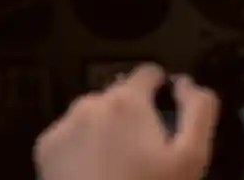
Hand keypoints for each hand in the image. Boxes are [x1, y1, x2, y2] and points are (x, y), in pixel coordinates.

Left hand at [35, 63, 219, 179]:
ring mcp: (63, 125)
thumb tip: (185, 83)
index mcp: (127, 100)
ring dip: (106, 128)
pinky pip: (71, 133)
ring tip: (116, 164)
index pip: (148, 72)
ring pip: (93, 114)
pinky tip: (92, 172)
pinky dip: (82, 145)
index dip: (161, 90)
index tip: (165, 116)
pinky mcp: (44, 148)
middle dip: (133, 114)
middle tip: (143, 153)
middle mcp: (91, 103)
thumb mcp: (191, 157)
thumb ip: (199, 110)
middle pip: (120, 95)